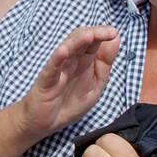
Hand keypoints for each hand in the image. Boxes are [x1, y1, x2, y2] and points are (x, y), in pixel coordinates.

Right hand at [14, 26, 119, 143]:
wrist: (42, 123)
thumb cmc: (67, 104)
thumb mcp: (95, 86)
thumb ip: (104, 64)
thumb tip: (115, 40)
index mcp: (83, 62)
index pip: (92, 41)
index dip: (103, 34)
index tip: (114, 33)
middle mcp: (70, 62)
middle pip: (79, 39)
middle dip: (94, 33)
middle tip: (109, 32)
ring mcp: (58, 70)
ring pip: (66, 50)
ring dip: (78, 41)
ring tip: (90, 36)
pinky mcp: (46, 81)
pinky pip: (52, 68)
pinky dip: (57, 59)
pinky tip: (63, 51)